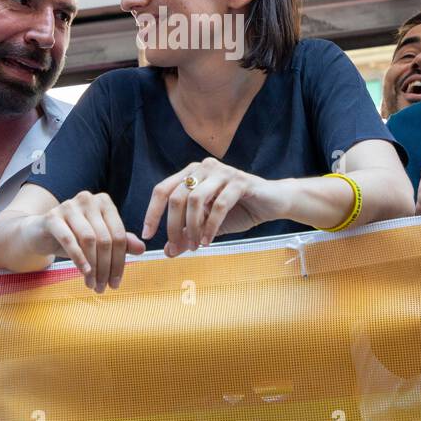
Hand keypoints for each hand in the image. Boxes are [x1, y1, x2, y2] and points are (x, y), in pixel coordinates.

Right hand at [35, 191, 144, 293]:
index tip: (116, 282)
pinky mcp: (52, 217)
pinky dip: (79, 258)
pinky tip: (84, 272)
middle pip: (105, 239)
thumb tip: (142, 248)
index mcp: (104, 202)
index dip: (120, 261)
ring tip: (92, 284)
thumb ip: (120, 242)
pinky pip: (69, 239)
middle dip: (106, 267)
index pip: (118, 235)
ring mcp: (69, 206)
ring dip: (93, 266)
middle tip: (104, 287)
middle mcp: (88, 199)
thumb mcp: (98, 240)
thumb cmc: (73, 236)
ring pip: (89, 240)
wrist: (39, 233)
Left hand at [143, 157, 283, 256]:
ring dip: (192, 227)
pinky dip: (210, 226)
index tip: (147, 235)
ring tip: (195, 246)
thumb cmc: (238, 210)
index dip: (152, 212)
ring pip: (196, 200)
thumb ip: (187, 234)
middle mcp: (203, 168)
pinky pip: (219, 205)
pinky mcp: (240, 181)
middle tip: (176, 247)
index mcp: (191, 173)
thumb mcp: (207, 225)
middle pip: (177, 197)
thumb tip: (167, 251)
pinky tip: (208, 241)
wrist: (273, 203)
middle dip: (173, 226)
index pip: (163, 190)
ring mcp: (222, 172)